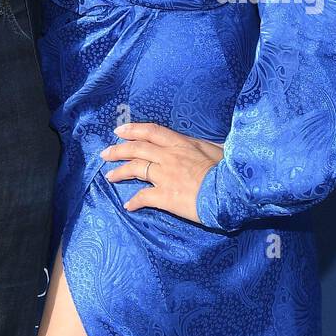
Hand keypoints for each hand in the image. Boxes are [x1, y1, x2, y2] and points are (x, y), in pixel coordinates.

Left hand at [100, 121, 224, 224]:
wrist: (230, 191)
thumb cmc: (227, 170)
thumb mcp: (216, 150)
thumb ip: (202, 146)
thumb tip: (202, 144)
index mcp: (180, 143)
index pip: (151, 131)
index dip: (133, 129)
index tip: (119, 131)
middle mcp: (168, 156)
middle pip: (137, 148)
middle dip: (118, 150)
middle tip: (105, 153)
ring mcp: (165, 175)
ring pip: (136, 169)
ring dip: (120, 171)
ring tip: (109, 176)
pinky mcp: (165, 196)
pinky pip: (144, 197)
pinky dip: (134, 201)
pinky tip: (128, 205)